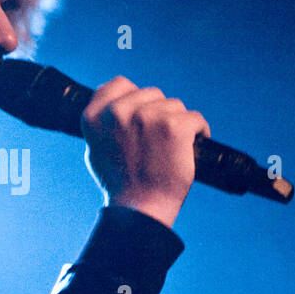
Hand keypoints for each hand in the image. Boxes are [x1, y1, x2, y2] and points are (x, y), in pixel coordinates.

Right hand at [82, 76, 209, 228]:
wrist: (139, 209)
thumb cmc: (119, 183)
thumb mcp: (95, 149)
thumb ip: (103, 124)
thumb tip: (114, 107)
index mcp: (95, 116)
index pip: (119, 84)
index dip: (134, 98)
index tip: (141, 114)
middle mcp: (118, 112)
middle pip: (151, 94)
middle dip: (158, 112)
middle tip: (158, 140)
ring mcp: (147, 116)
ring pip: (174, 105)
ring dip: (178, 123)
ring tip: (172, 147)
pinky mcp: (174, 126)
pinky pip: (195, 118)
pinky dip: (199, 131)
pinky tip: (192, 145)